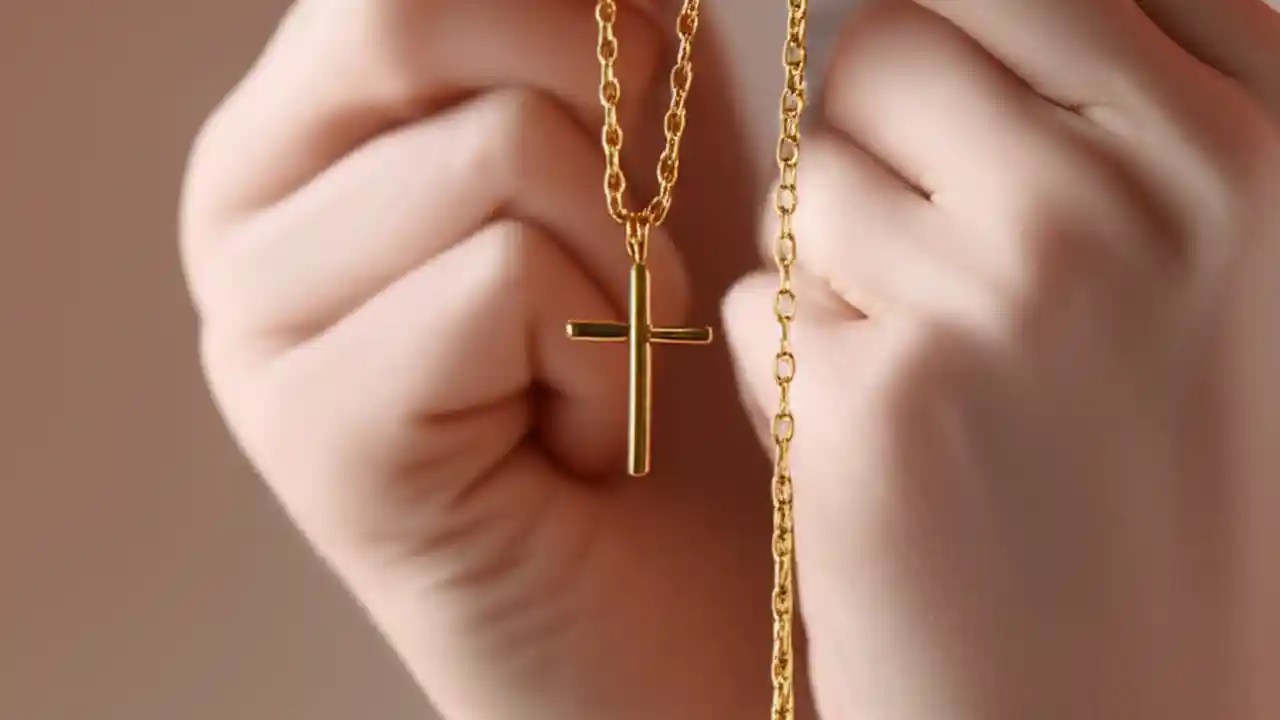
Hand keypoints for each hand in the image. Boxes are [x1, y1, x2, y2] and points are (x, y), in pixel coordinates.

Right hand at [180, 2, 769, 717]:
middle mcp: (238, 213)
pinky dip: (605, 360)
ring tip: (603, 360)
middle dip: (594, 103)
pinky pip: (506, 283)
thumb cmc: (657, 358)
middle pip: (403, 12)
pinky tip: (581, 435)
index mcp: (298, 127)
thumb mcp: (629, 148)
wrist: (679, 582)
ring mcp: (257, 327)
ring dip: (622, 264)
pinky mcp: (317, 433)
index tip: (634, 91)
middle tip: (631, 236)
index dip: (557, 11)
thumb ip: (585, 29)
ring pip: (498, 150)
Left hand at [725, 0, 1279, 716]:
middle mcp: (1128, 207)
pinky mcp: (871, 408)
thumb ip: (1121, 120)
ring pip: (805, 173)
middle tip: (934, 253)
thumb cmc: (1160, 494)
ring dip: (831, 262)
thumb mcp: (1217, 281)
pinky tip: (887, 451)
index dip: (971, 34)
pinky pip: (759, 301)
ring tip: (927, 373)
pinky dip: (794, 367)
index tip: (960, 99)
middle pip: (891, 43)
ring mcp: (995, 303)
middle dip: (882, 137)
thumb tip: (979, 10)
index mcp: (1244, 156)